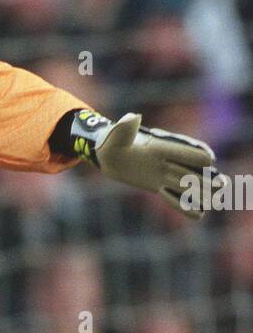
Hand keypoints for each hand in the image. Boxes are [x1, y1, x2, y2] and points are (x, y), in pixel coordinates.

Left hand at [71, 110, 225, 218]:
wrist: (109, 154)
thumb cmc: (112, 141)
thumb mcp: (116, 134)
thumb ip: (125, 126)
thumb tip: (132, 117)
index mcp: (158, 145)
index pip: (179, 149)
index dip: (193, 153)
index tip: (208, 159)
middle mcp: (165, 159)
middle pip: (189, 169)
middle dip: (205, 177)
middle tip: (222, 184)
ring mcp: (163, 172)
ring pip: (185, 184)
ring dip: (201, 193)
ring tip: (217, 201)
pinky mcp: (158, 184)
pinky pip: (173, 196)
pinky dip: (184, 206)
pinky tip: (198, 214)